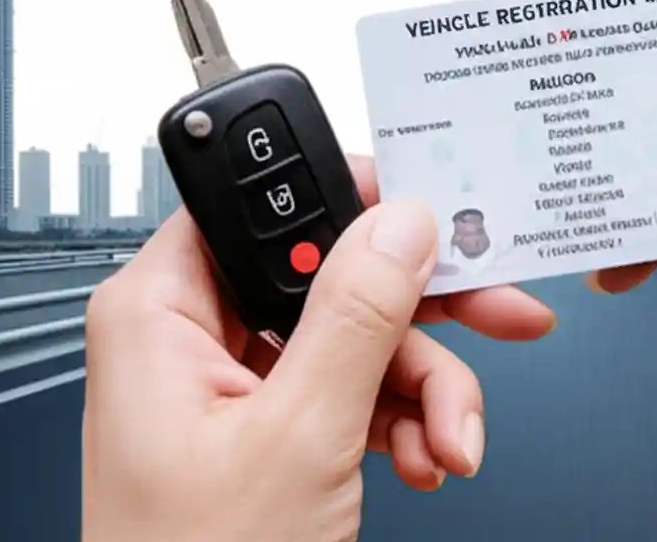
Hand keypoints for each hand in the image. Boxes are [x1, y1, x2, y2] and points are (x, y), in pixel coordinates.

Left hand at [81, 155, 556, 541]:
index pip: (264, 208)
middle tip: (496, 312)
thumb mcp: (297, 437)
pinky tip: (427, 458)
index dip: (354, 197)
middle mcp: (192, 338)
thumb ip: (355, 319)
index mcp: (160, 313)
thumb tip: (402, 226)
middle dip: (420, 315)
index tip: (435, 211)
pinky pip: (353, 392)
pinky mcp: (269, 429)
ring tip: (450, 441)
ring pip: (357, 340)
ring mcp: (234, 388)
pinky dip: (403, 423)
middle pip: (330, 278)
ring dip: (423, 389)